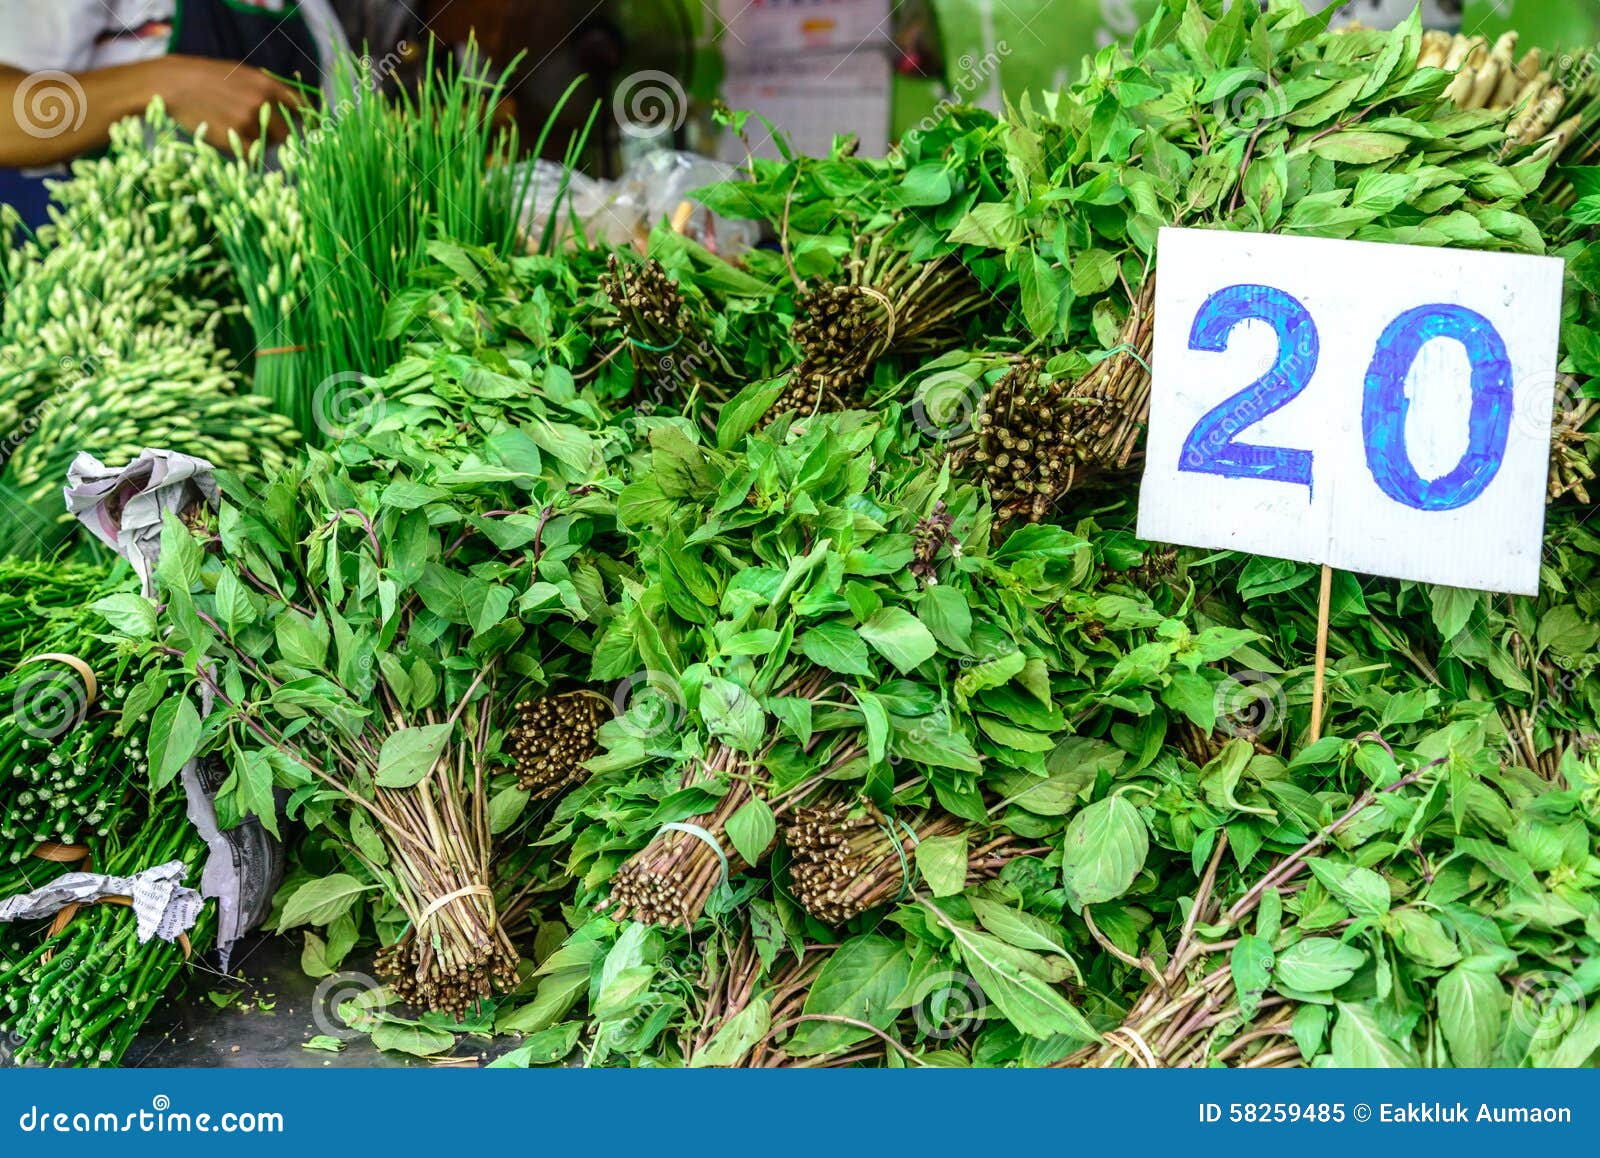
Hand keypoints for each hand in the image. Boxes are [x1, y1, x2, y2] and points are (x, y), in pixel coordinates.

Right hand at [144, 55, 302, 147]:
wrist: (174, 84)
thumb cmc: (207, 79)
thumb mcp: (241, 75)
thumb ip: (267, 90)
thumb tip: (295, 109)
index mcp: (266, 84)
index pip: (301, 106)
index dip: (311, 121)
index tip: (316, 132)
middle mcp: (262, 102)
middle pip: (288, 132)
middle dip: (280, 137)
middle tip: (263, 134)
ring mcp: (248, 121)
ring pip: (269, 144)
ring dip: (261, 144)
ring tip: (240, 131)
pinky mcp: (234, 137)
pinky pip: (253, 156)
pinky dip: (248, 155)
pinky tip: (233, 143)